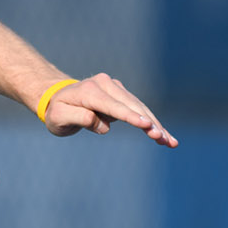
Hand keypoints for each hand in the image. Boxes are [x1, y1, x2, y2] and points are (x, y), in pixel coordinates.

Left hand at [41, 73, 177, 147]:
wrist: (57, 97)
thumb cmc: (57, 111)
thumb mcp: (59, 118)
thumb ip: (78, 118)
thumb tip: (101, 124)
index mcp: (90, 91)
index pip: (113, 105)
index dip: (130, 116)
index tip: (146, 126)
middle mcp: (105, 85)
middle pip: (131, 106)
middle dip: (149, 123)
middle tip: (163, 139)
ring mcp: (115, 88)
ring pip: (139, 108)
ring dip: (155, 125)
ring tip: (170, 142)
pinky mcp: (121, 95)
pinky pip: (138, 109)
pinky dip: (151, 122)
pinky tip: (164, 136)